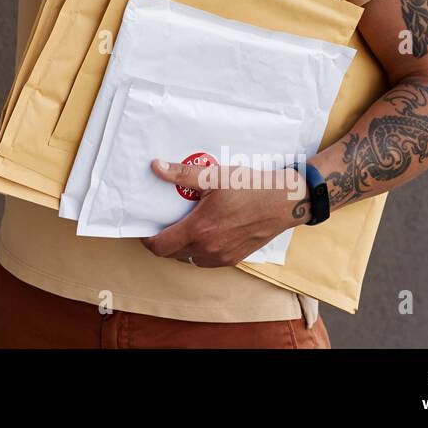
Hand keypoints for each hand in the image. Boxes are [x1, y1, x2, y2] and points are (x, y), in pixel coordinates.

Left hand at [139, 160, 308, 266]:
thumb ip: (182, 174)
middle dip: (163, 242)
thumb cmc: (249, 188)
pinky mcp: (234, 259)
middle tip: (163, 224)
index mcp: (199, 230)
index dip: (147, 240)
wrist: (283, 202)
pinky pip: (207, 261)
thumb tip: (157, 167)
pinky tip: (203, 234)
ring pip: (190, 259)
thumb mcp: (213, 176)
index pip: (160, 247)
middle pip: (172, 254)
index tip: (145, 230)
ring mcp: (222, 257)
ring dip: (182, 248)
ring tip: (183, 227)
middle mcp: (208, 249)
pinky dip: (199, 251)